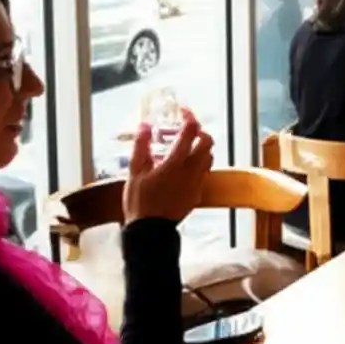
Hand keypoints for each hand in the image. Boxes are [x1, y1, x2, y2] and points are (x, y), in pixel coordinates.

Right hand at [123, 108, 213, 224]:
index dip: (190, 117)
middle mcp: (191, 171)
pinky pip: (204, 173)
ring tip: (185, 148)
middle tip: (187, 130)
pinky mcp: (197, 194)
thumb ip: (141, 146)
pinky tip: (184, 168)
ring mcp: (197, 183)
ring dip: (201, 148)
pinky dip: (199, 165)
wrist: (150, 231)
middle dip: (200, 132)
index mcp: (176, 163)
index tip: (184, 111)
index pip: (191, 132)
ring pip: (209, 157)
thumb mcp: (135, 172)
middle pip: (208, 142)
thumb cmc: (140, 202)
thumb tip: (145, 125)